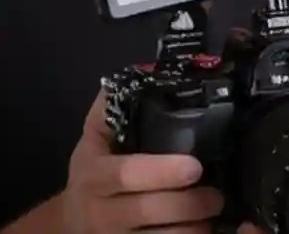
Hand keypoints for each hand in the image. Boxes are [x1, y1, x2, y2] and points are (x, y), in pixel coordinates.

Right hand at [60, 88, 224, 233]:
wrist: (71, 222)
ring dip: (194, 228)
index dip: (162, 171)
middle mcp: (101, 212)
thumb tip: (145, 72)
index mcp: (94, 175)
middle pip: (148, 211)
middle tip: (217, 194)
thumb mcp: (94, 137)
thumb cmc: (92, 173)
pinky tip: (204, 230)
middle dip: (189, 204)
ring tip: (213, 213)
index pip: (127, 174)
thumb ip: (114, 107)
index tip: (194, 165)